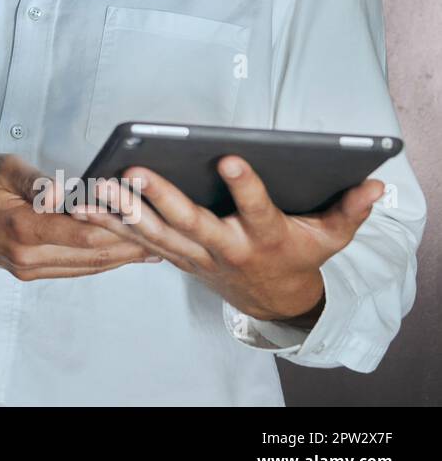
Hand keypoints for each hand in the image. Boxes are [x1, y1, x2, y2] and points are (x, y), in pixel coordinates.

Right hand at [0, 154, 159, 279]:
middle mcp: (27, 257)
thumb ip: (38, 182)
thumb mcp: (2, 168)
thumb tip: (68, 192)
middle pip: (93, 254)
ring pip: (88, 266)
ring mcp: (28, 268)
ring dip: (123, 256)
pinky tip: (125, 252)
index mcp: (21, 229)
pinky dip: (102, 260)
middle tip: (168, 231)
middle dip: (132, 243)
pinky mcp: (29, 271)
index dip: (118, 224)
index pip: (83, 231)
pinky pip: (75, 269)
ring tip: (159, 243)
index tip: (148, 213)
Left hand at [75, 155, 383, 320]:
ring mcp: (195, 254)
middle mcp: (225, 247)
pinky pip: (137, 240)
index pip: (256, 210)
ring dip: (122, 212)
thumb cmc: (299, 256)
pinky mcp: (174, 256)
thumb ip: (349, 210)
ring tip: (95, 188)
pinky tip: (84, 205)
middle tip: (135, 172)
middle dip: (162, 198)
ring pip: (153, 233)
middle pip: (190, 223)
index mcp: (264, 237)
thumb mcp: (331, 236)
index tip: (232, 159)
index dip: (247, 187)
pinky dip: (110, 224)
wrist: (274, 301)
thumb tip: (375, 186)